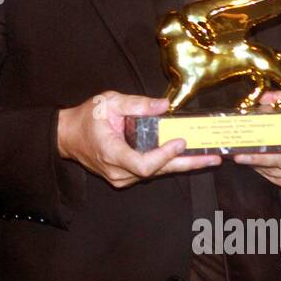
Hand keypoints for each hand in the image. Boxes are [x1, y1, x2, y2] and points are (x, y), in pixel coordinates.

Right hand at [58, 90, 222, 188]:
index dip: (164, 156)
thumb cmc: (86, 118)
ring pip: (157, 174)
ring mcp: (122, 177)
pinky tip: (187, 156)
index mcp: (112, 153)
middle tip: (213, 158)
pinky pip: (150, 172)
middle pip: (158, 173)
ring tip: (208, 156)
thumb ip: (137, 104)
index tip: (180, 141)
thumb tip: (165, 105)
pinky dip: (169, 163)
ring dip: (181, 164)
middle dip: (188, 164)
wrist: (66, 137)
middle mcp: (118, 171)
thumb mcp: (108, 102)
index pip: (144, 165)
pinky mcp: (126, 177)